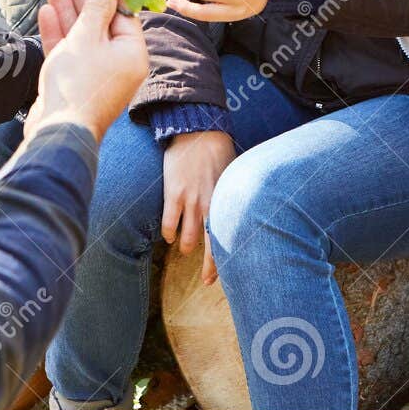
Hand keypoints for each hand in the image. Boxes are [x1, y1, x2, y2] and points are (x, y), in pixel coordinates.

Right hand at [22, 0, 146, 143]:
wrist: (57, 131)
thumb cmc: (78, 84)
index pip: (124, 13)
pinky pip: (69, 50)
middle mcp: (118, 63)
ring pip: (81, 33)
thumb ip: (96, 7)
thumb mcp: (88, 37)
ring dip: (66, 9)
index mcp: (132, 54)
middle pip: (100, 21)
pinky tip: (47, 10)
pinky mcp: (73, 81)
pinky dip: (58, 32)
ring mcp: (95, 73)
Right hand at [162, 130, 235, 283]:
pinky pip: (169, 226)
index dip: (228, 262)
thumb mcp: (233, 177)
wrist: (197, 129)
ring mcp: (191, 202)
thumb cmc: (219, 151)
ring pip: (187, 240)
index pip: (230, 240)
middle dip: (210, 268)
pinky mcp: (173, 195)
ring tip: (184, 246)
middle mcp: (212, 206)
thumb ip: (233, 199)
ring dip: (185, 247)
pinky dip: (168, 234)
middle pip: (212, 248)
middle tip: (207, 280)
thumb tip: (240, 216)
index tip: (226, 275)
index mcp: (227, 202)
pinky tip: (169, 235)